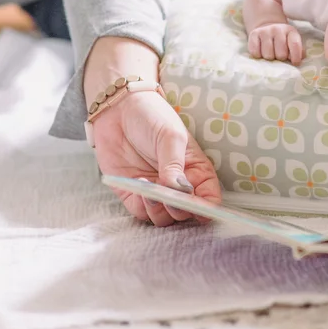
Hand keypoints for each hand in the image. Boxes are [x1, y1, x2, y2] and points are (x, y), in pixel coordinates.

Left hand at [93, 88, 220, 225]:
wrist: (117, 109)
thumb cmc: (151, 117)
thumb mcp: (170, 136)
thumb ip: (175, 166)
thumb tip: (181, 191)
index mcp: (196, 170)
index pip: (209, 199)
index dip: (207, 208)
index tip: (197, 207)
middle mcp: (178, 186)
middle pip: (187, 213)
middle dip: (180, 209)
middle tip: (169, 194)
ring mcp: (156, 192)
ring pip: (165, 219)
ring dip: (160, 210)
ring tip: (150, 187)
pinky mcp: (134, 195)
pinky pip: (142, 214)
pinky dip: (143, 206)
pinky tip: (139, 183)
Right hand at [248, 22, 303, 63]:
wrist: (267, 28)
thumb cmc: (283, 41)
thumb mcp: (293, 43)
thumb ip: (298, 52)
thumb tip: (297, 61)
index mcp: (290, 31)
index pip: (295, 45)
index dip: (296, 57)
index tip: (295, 63)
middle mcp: (278, 29)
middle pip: (281, 54)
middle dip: (280, 58)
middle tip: (279, 55)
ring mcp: (265, 31)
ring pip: (268, 55)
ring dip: (269, 58)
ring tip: (270, 53)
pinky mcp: (253, 34)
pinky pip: (255, 53)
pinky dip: (258, 56)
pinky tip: (261, 51)